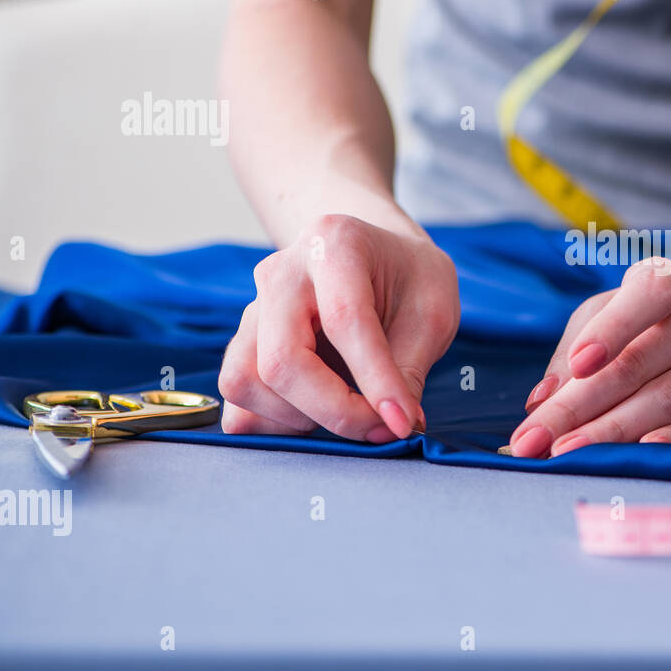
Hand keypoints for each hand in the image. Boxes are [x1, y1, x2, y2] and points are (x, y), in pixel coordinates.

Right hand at [219, 213, 459, 441]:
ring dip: (297, 418)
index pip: (345, 320)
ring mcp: (253, 307)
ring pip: (245, 382)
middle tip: (379, 426)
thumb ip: (409, 369)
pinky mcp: (243, 342)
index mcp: (335, 244)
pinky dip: (272, 421)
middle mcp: (282, 272)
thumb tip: (392, 425)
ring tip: (347, 411)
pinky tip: (315, 414)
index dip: (374, 381)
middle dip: (332, 410)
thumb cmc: (410, 280)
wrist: (382, 262)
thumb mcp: (433, 313)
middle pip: (280, 359)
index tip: (401, 422)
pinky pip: (237, 398)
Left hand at [508, 259, 670, 456]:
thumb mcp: (628, 308)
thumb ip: (579, 341)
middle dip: (577, 407)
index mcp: (670, 285)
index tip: (579, 365)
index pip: (644, 300)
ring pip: (665, 401)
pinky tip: (637, 455)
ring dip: (610, 432)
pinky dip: (670, 442)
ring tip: (565, 453)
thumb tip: (541, 398)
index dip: (611, 331)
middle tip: (532, 439)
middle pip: (636, 366)